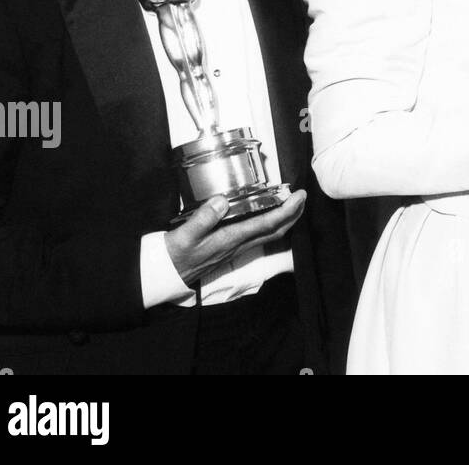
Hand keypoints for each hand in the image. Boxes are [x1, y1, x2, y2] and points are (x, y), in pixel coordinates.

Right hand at [164, 190, 305, 285]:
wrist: (165, 273)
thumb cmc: (175, 253)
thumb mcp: (184, 235)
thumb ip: (203, 218)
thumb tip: (222, 200)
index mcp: (231, 239)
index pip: (267, 224)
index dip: (287, 210)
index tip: (299, 196)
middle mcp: (239, 245)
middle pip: (276, 231)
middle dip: (293, 215)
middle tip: (302, 197)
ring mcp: (237, 248)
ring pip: (270, 235)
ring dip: (285, 220)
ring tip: (292, 204)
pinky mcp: (231, 248)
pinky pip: (260, 237)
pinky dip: (271, 225)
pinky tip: (270, 217)